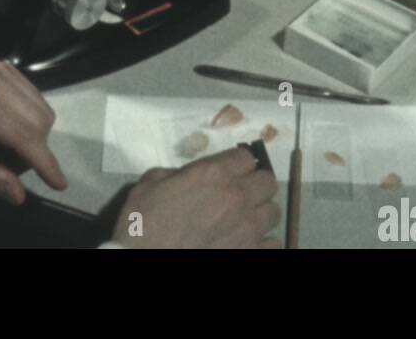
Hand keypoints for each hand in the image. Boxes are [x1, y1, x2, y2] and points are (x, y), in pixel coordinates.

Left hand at [0, 61, 67, 204]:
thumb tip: (19, 195)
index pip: (22, 134)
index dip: (43, 161)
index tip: (59, 184)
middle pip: (39, 122)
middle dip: (33, 150)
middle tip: (4, 163)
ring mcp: (2, 69)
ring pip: (42, 110)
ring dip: (34, 135)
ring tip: (1, 144)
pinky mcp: (8, 67)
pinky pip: (36, 98)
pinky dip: (29, 119)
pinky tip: (5, 126)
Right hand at [111, 147, 280, 247]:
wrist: (142, 258)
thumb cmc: (142, 223)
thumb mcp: (151, 183)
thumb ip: (178, 173)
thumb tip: (190, 176)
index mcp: (213, 174)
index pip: (247, 157)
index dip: (238, 164)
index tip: (230, 172)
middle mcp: (237, 197)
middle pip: (267, 181)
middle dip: (255, 185)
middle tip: (240, 194)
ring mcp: (247, 228)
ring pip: (274, 212)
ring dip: (260, 213)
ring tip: (244, 220)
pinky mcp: (250, 252)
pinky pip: (273, 243)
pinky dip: (262, 241)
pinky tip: (246, 242)